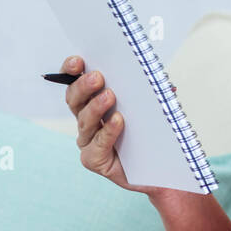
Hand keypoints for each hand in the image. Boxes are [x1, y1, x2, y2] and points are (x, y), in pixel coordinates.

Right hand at [61, 55, 176, 194]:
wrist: (159, 169)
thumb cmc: (150, 136)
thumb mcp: (152, 108)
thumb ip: (151, 91)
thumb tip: (159, 77)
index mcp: (94, 103)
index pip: (76, 84)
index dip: (71, 72)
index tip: (77, 61)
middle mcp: (87, 121)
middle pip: (75, 100)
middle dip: (83, 86)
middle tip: (97, 77)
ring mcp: (88, 141)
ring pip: (85, 121)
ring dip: (96, 106)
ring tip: (109, 96)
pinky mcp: (93, 160)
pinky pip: (97, 144)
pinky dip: (108, 131)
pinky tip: (118, 121)